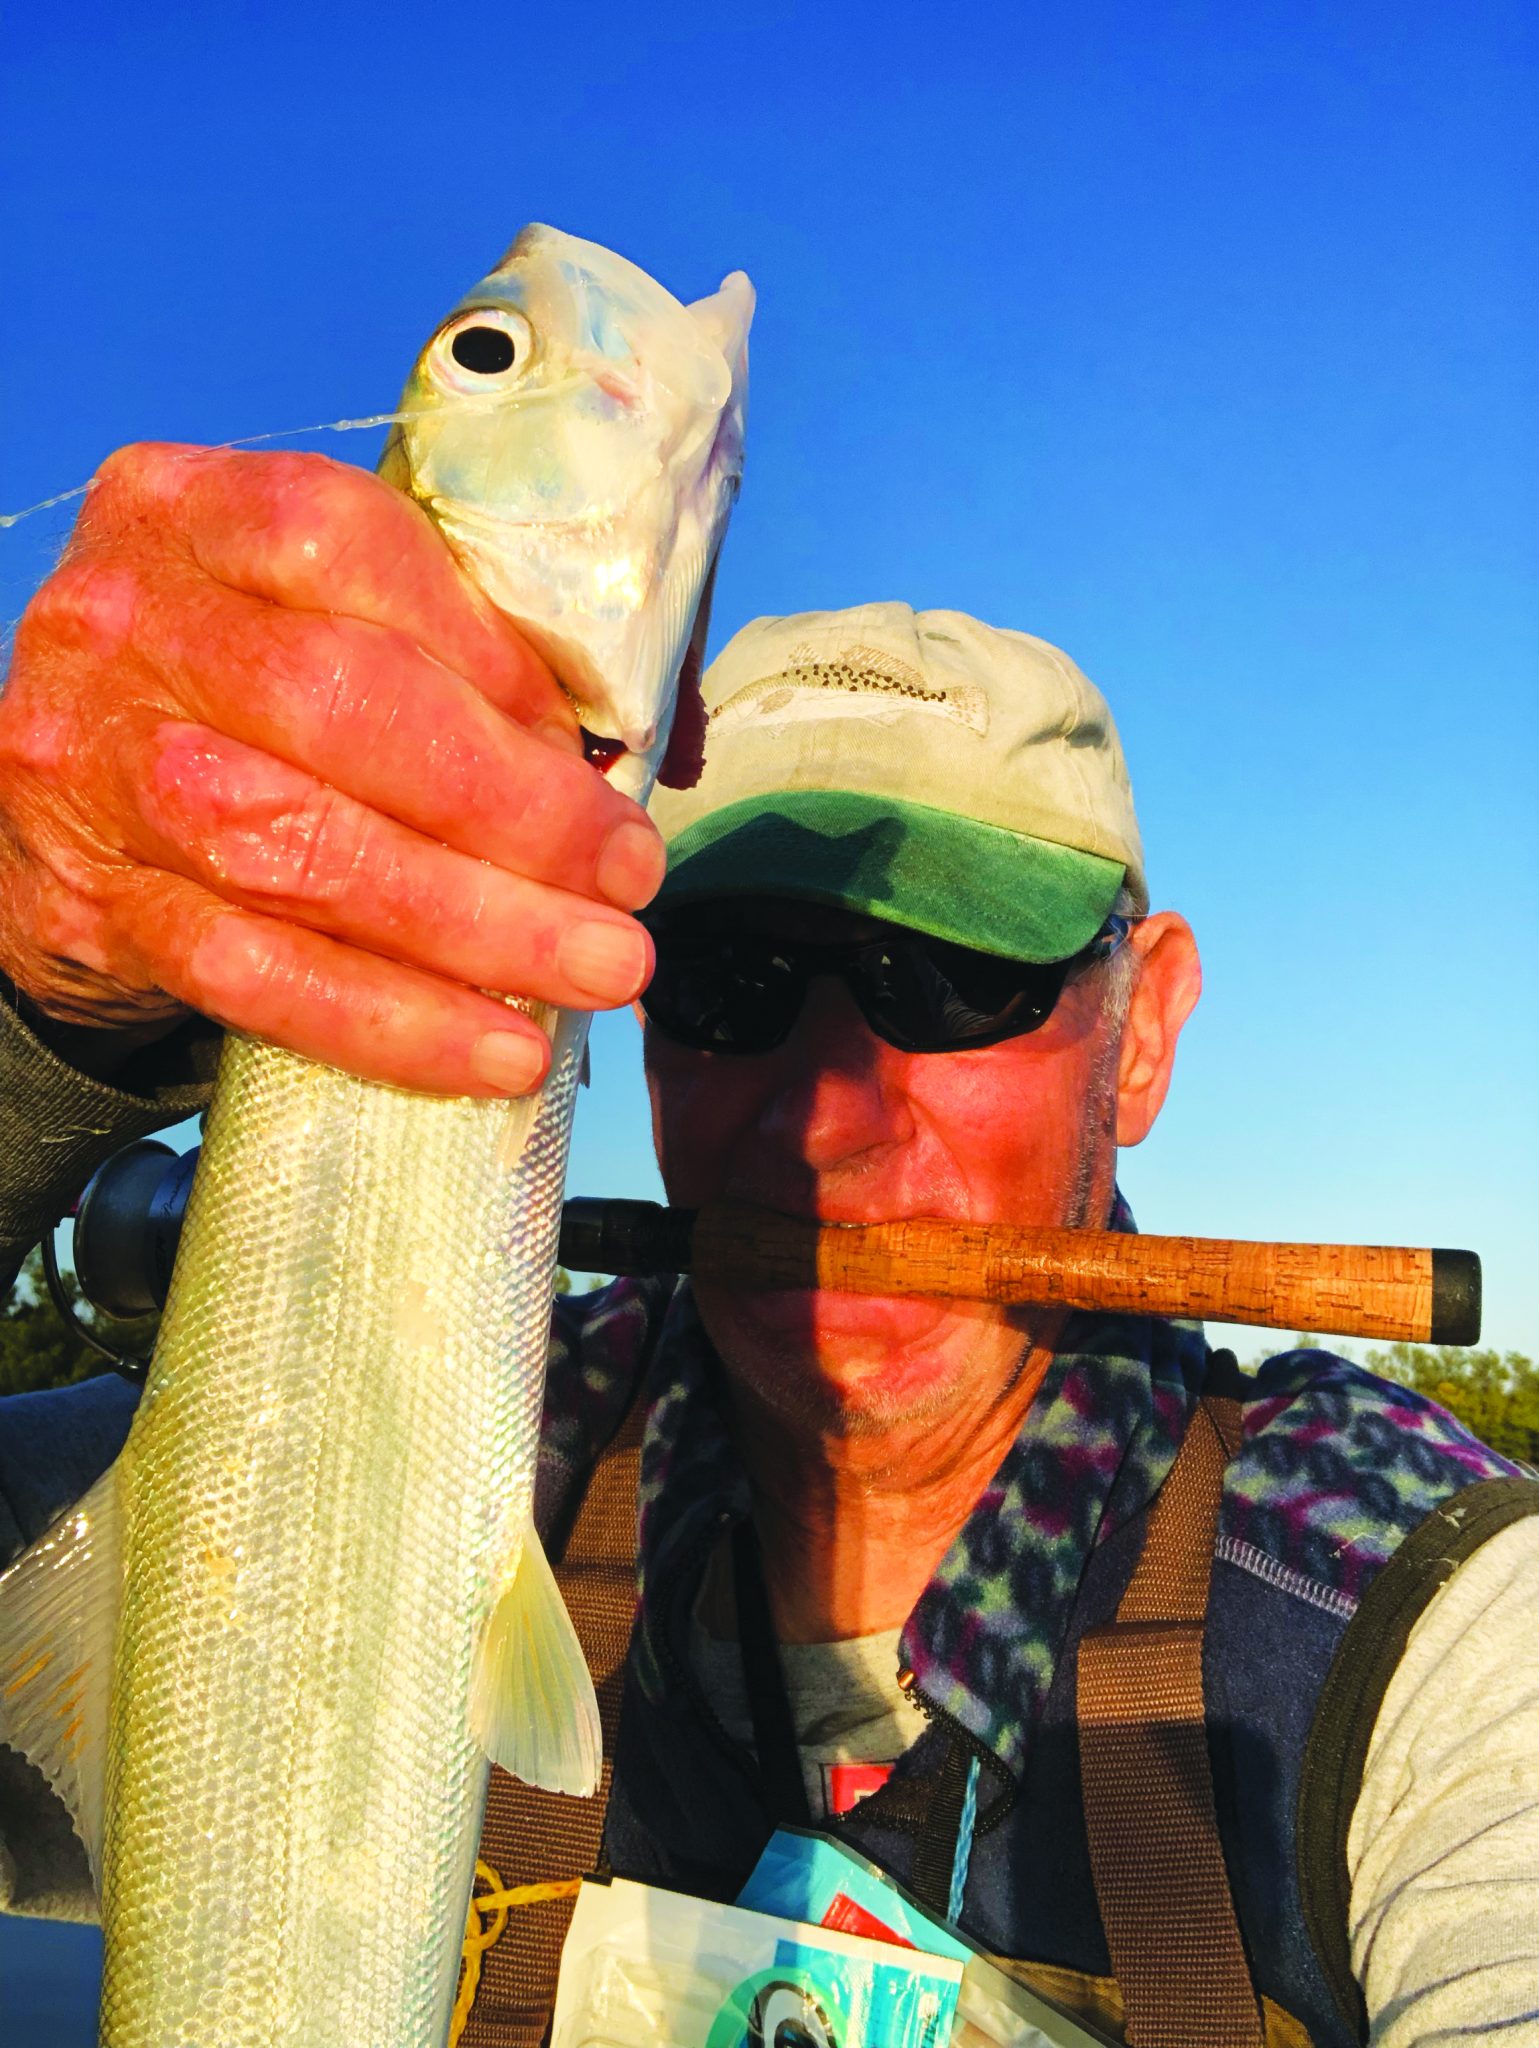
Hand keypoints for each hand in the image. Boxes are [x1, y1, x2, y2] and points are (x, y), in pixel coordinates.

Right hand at [0, 444, 666, 1095]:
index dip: (495, 657)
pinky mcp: (94, 906)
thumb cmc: (244, 707)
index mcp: (192, 511)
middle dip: (512, 806)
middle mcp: (123, 622)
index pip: (355, 552)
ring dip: (477, 926)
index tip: (594, 751)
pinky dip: (392, 1022)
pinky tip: (495, 1052)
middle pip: (337, 703)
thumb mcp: (319, 620)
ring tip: (599, 970)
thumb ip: (458, 648)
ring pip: (300, 851)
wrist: (66, 815)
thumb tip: (630, 757)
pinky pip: (255, 975)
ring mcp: (94, 768)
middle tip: (629, 880)